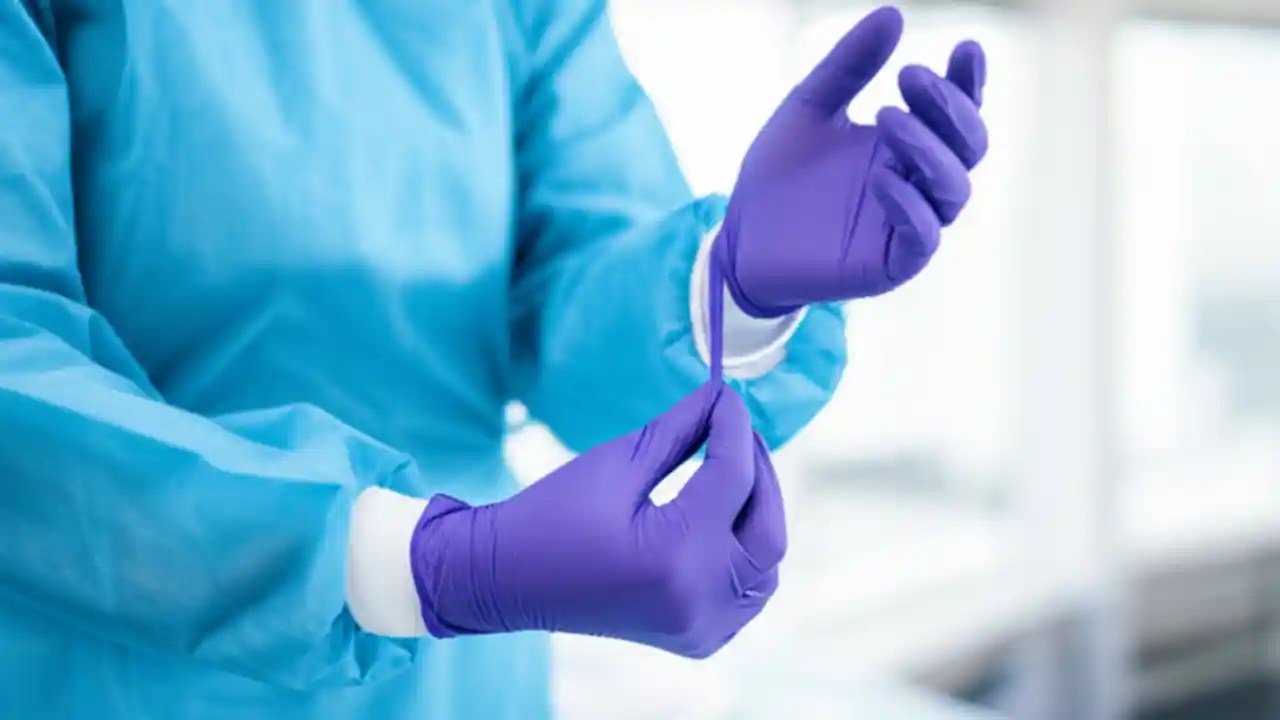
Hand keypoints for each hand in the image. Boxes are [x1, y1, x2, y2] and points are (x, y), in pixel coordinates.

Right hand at [410, 384, 784, 658]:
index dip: (735, 427)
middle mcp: (698, 600)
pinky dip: (746, 556)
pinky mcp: (696, 638)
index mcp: (675, 555)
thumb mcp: (618, 461)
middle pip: (768, 530)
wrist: (505, 579)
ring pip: (766, 567)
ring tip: (732, 474)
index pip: (733, 478)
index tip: (728, 395)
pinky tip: (723, 521)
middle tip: (737, 431)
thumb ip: (681, 429)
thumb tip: (722, 397)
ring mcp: (701, 628)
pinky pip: (746, 595)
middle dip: (761, 474)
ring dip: (759, 516)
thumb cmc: (552, 514)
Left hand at [715, 5, 988, 317]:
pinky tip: (881, 176)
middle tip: (911, 77)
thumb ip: (848, 68)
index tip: (965, 49)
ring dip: (929, 149)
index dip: (968, 83)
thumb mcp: (809, 109)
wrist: (740, 238)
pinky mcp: (891, 264)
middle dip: (949, 109)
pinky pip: (922, 236)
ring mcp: (908, 224)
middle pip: (967, 147)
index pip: (955, 112)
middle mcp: (918, 182)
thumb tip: (892, 14)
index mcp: (907, 144)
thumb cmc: (779, 177)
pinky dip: (908, 205)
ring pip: (952, 189)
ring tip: (887, 116)